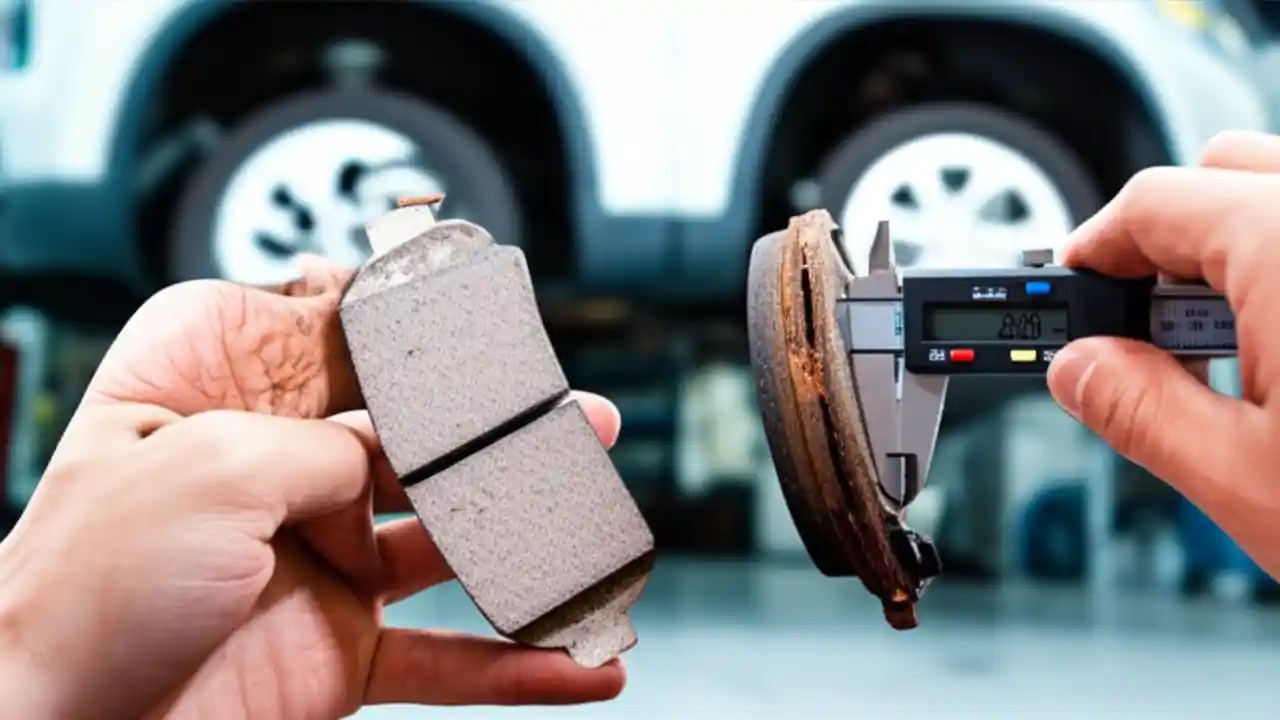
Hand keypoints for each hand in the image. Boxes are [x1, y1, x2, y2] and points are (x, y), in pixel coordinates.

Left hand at [0, 256, 626, 718]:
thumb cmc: (85, 588)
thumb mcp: (216, 468)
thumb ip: (330, 447)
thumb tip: (398, 456)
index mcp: (220, 383)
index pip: (342, 326)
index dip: (418, 322)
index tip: (495, 319)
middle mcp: (279, 459)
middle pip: (416, 433)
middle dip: (501, 430)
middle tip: (577, 418)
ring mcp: (318, 554)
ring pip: (450, 537)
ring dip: (528, 533)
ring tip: (599, 523)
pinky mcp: (342, 641)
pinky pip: (447, 653)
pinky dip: (516, 665)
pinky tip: (577, 663)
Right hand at [1046, 130, 1279, 580]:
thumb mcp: (1245, 482)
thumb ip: (1138, 409)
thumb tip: (1078, 368)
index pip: (1149, 204)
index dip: (1083, 255)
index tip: (1056, 301)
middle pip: (1219, 176)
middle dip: (1161, 245)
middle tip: (1135, 332)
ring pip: (1276, 199)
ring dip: (1232, 257)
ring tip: (1226, 352)